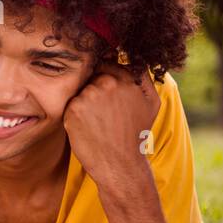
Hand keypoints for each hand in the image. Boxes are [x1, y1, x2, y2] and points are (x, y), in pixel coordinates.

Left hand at [63, 62, 160, 192]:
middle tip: (102, 111)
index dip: (104, 76)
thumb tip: (132, 58)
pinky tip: (87, 127)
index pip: (107, 63)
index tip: (106, 93)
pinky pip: (70, 104)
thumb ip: (144, 76)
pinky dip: (75, 114)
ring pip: (80, 90)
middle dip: (93, 88)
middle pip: (91, 75)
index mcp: (126, 78)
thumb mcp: (151, 103)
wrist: (121, 164)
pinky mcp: (73, 109)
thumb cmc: (136, 134)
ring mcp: (88, 95)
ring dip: (84, 101)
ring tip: (96, 121)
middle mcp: (106, 83)